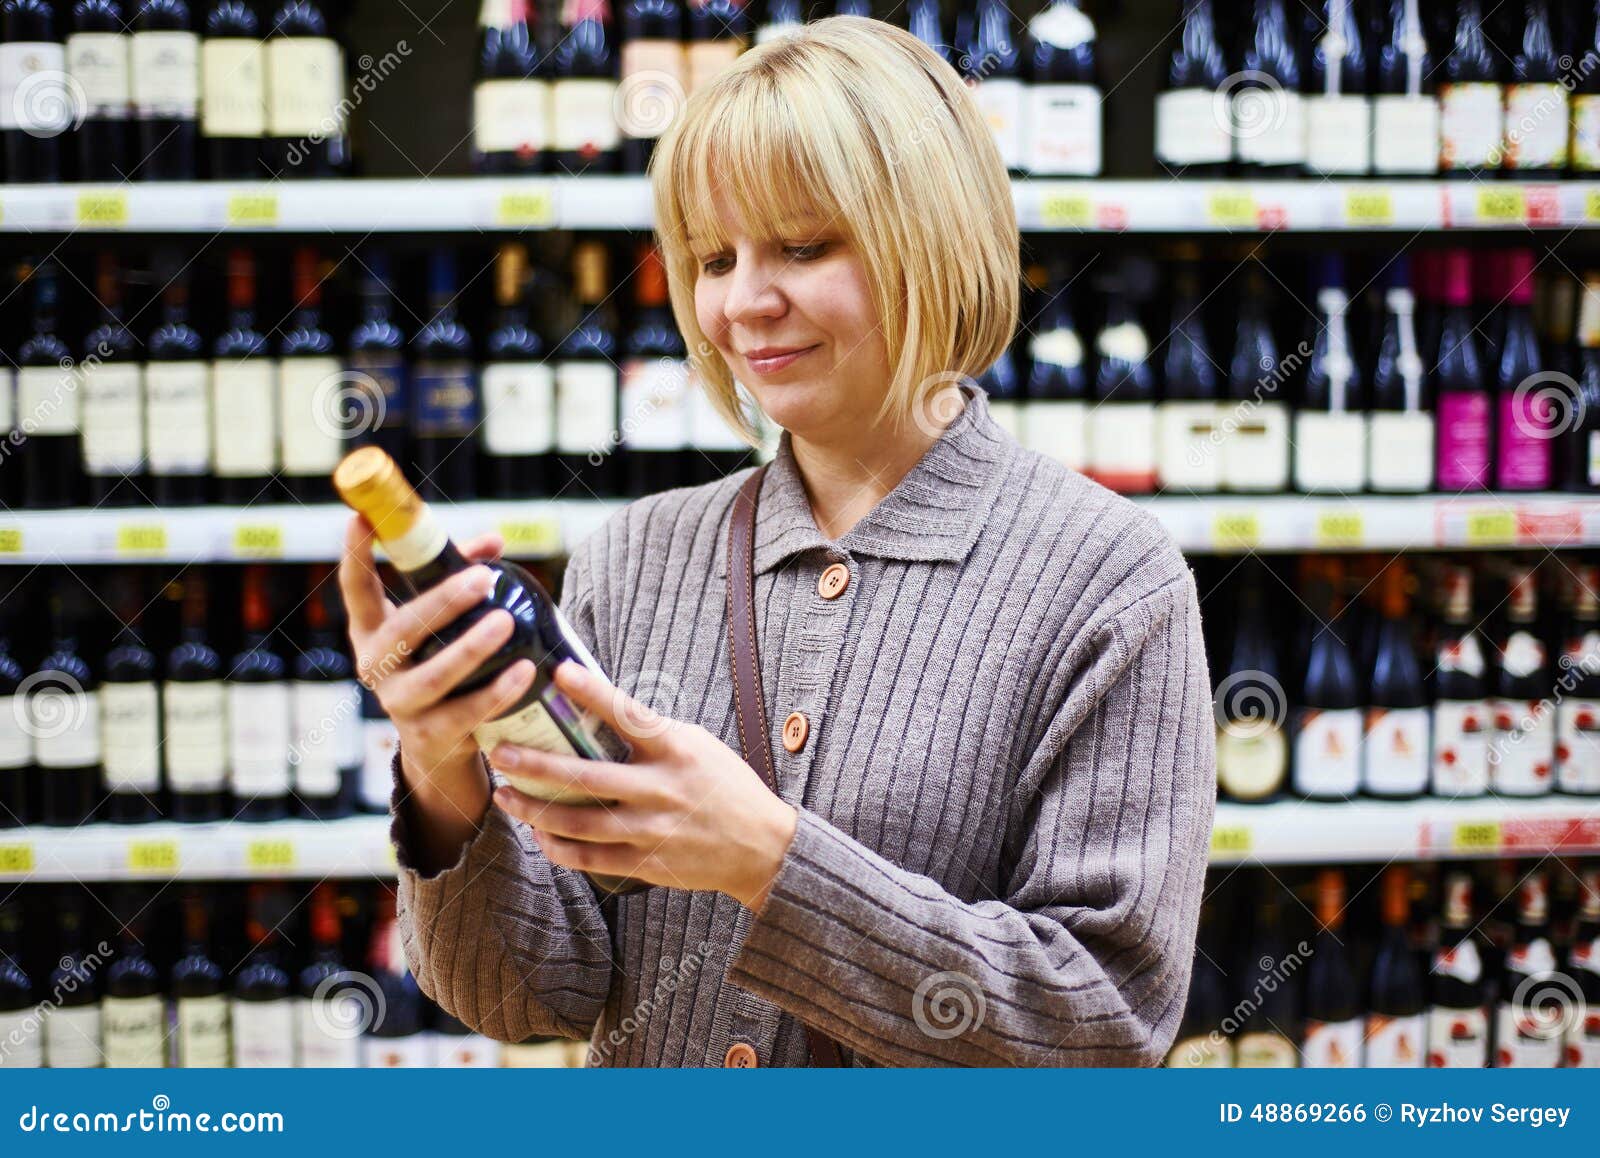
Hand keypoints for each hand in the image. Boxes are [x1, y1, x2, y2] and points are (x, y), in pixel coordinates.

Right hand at [336, 515, 536, 791]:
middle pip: (403, 630)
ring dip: (470, 649)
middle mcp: (375, 666)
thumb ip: (460, 575)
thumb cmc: (437, 660)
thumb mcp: (439, 621)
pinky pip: (464, 712)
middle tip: (481, 578)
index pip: (356, 588)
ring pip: (433, 676)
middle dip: (442, 602)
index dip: (356, 554)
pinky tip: (524, 671)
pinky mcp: (429, 735)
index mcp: (370, 631)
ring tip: (505, 622)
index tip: (361, 518)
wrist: (436, 742)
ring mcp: (399, 703)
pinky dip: (496, 692)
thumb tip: (494, 540)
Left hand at [487, 660, 798, 908]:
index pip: (628, 714)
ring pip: (579, 822)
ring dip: (535, 809)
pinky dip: (558, 846)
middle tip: (500, 752)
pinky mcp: (646, 862)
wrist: (762, 847)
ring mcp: (652, 830)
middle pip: (586, 777)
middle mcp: (662, 789)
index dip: (592, 692)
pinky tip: (538, 833)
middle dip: (536, 764)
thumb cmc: (725, 786)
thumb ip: (652, 733)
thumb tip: (597, 708)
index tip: (558, 672)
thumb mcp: (697, 746)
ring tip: (505, 795)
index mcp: (677, 750)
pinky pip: (590, 857)